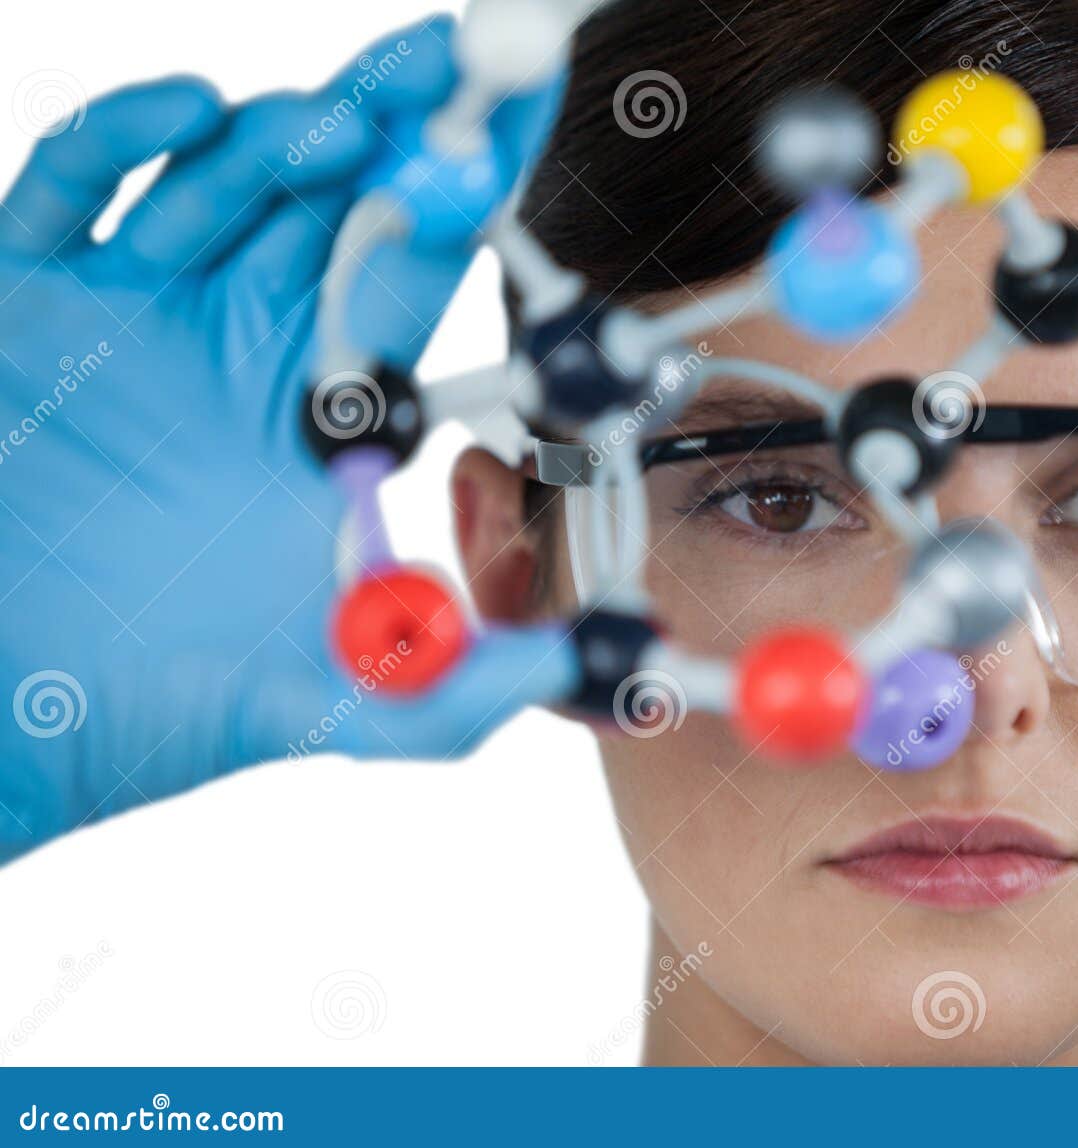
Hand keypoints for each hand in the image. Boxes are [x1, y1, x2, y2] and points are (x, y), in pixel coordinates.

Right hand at [0, 16, 575, 863]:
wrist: (5, 720)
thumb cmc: (161, 709)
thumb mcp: (335, 706)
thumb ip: (457, 691)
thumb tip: (588, 664)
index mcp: (327, 407)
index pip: (417, 271)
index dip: (473, 191)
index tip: (528, 110)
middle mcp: (242, 341)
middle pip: (331, 202)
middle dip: (396, 128)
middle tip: (462, 60)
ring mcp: (137, 310)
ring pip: (220, 183)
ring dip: (283, 137)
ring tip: (345, 127)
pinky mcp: (31, 300)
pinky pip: (72, 191)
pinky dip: (123, 140)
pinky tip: (189, 111)